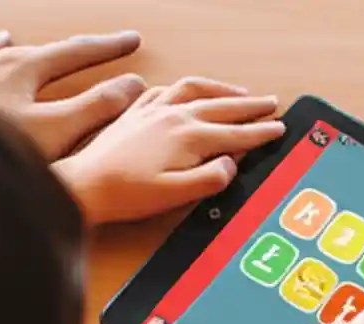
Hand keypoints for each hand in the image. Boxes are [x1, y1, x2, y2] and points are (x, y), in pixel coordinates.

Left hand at [0, 30, 145, 159]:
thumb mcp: (56, 130)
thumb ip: (96, 107)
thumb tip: (132, 84)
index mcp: (23, 68)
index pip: (76, 52)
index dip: (107, 48)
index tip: (131, 40)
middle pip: (34, 51)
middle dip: (64, 50)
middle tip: (86, 47)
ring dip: (4, 48)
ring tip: (9, 37)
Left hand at [53, 78, 284, 224]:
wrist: (84, 185)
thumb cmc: (127, 193)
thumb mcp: (176, 195)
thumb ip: (210, 179)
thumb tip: (232, 164)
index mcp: (189, 137)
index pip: (235, 134)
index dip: (261, 132)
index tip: (279, 128)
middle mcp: (173, 116)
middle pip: (222, 106)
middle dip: (250, 105)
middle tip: (271, 104)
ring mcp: (153, 110)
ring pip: (195, 89)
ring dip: (222, 89)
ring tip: (240, 92)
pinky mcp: (136, 112)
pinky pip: (166, 89)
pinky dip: (184, 88)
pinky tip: (187, 92)